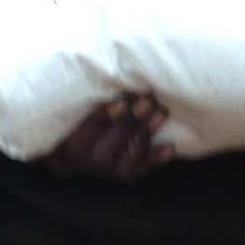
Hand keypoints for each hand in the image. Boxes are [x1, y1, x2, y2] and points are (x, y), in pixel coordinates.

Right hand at [42, 95, 173, 179]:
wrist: (74, 153)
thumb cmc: (79, 119)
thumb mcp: (79, 109)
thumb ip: (93, 96)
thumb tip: (112, 71)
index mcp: (74, 142)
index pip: (91, 126)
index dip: (105, 114)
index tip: (120, 102)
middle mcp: (90, 159)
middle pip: (115, 137)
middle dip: (132, 118)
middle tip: (146, 100)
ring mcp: (110, 169)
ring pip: (131, 153)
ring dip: (148, 131)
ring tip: (160, 113)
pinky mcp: (126, 173)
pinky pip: (142, 166)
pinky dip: (157, 158)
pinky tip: (169, 148)